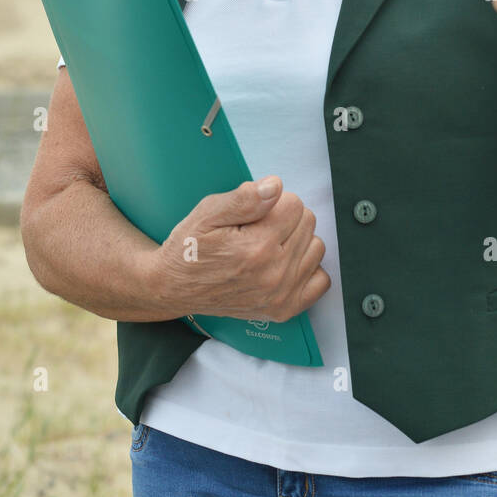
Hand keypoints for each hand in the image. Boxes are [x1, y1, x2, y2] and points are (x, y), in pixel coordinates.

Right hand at [152, 177, 330, 322]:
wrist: (174, 288)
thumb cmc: (190, 249)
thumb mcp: (207, 213)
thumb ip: (244, 198)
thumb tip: (275, 187)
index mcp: (256, 247)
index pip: (294, 203)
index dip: (274, 201)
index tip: (255, 212)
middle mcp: (273, 274)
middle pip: (308, 222)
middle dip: (286, 217)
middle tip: (257, 228)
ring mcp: (281, 295)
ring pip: (316, 246)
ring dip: (297, 241)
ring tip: (269, 245)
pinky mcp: (284, 310)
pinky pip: (321, 280)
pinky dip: (307, 268)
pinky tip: (284, 263)